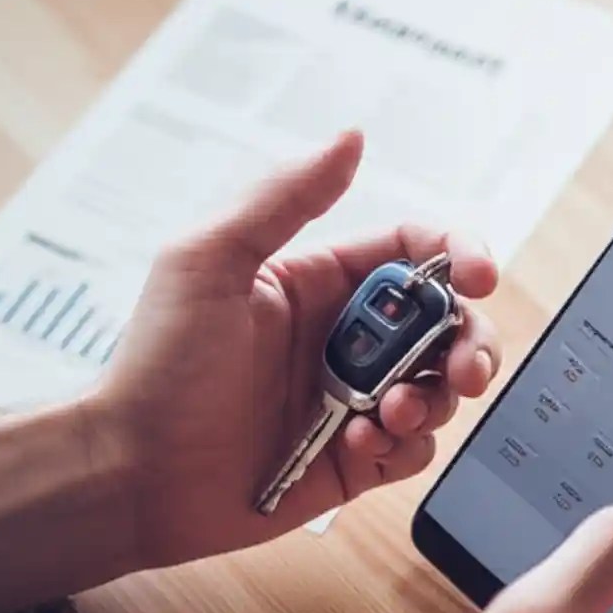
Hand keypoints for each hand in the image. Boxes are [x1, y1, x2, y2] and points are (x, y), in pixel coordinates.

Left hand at [88, 131, 501, 568]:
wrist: (133, 473)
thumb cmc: (159, 364)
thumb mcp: (209, 261)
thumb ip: (283, 198)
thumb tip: (350, 139)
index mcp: (320, 281)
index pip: (413, 251)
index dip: (459, 254)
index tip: (480, 276)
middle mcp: (345, 338)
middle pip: (446, 324)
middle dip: (470, 341)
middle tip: (466, 368)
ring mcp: (354, 399)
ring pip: (440, 388)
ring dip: (434, 398)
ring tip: (388, 414)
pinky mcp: (356, 459)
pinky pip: (414, 448)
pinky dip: (403, 445)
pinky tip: (358, 445)